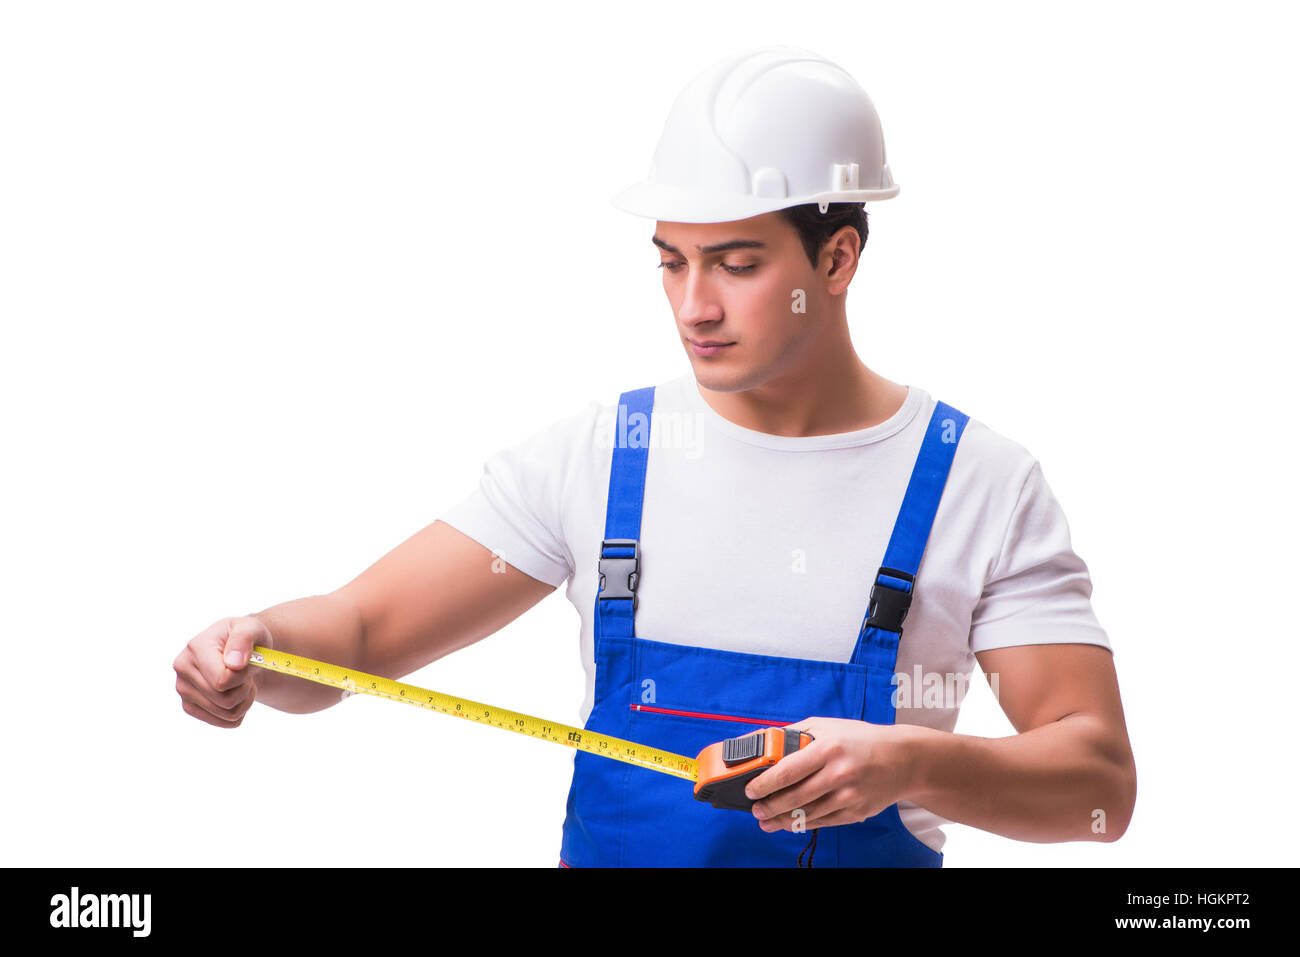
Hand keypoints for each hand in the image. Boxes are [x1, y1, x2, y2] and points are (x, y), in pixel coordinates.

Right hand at [173, 616, 272, 727]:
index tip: (246, 661)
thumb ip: (244, 639)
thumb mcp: (252, 628)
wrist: (240, 651)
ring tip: (242, 682)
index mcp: (196, 647)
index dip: (244, 675)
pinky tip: (235, 693)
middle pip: (225, 700)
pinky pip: (225, 722)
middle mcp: (183, 669)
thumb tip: (234, 664)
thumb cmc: (246, 638)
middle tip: (246, 672)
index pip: (223, 680)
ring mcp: (183, 689)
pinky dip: (239, 711)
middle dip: (245, 688)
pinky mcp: (190, 706)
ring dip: (244, 700)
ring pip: (227, 713)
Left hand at [744, 716, 920, 830]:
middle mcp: (839, 773)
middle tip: (755, 809)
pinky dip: (804, 824)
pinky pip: (824, 822)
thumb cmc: (860, 739)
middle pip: (795, 797)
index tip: (750, 790)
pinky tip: (790, 823)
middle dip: (770, 806)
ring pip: (808, 814)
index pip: (788, 770)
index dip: (765, 783)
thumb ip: (795, 734)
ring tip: (766, 821)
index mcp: (829, 748)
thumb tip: (765, 743)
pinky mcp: (857, 812)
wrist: (904, 759)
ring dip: (782, 820)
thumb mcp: (827, 726)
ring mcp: (849, 796)